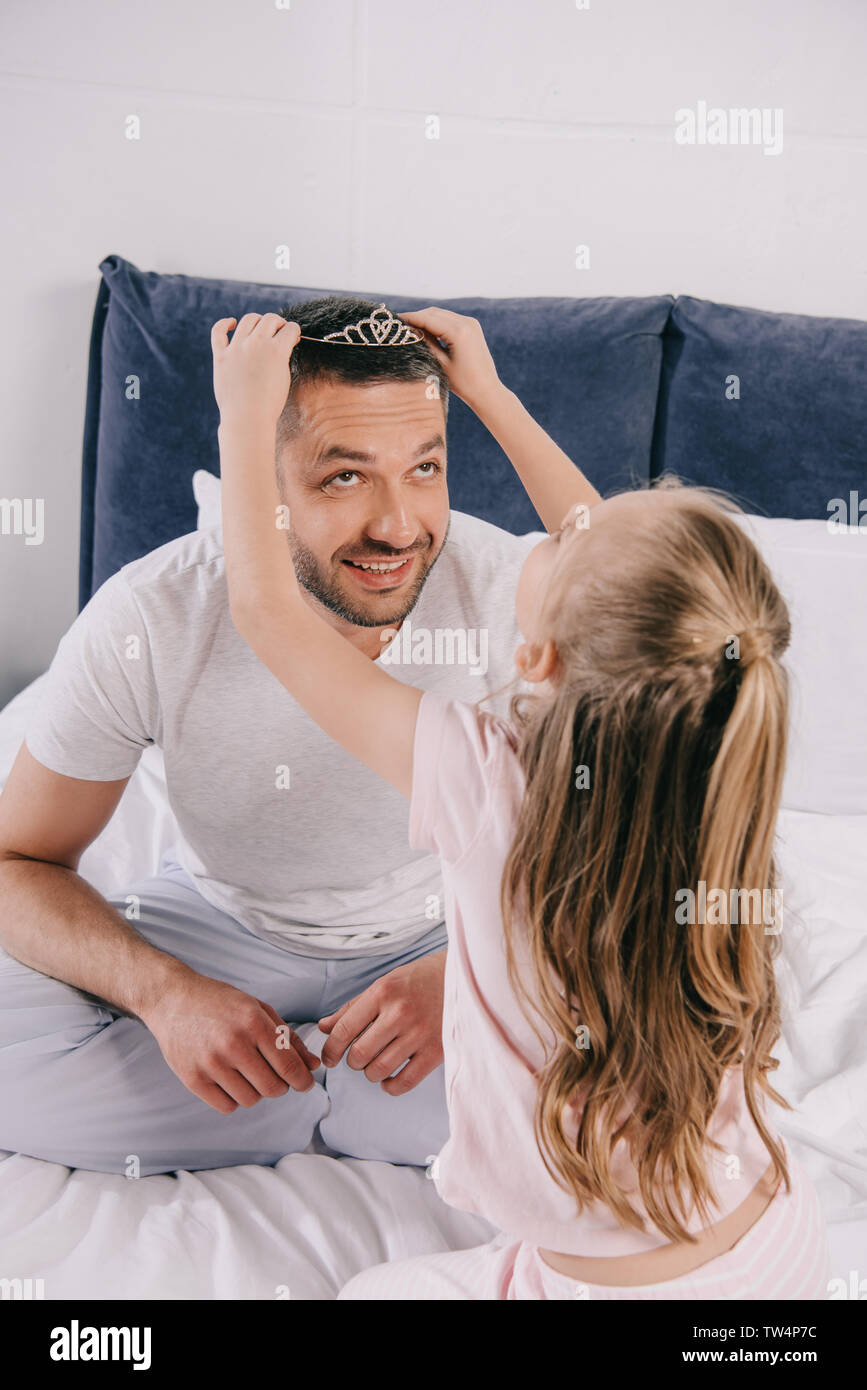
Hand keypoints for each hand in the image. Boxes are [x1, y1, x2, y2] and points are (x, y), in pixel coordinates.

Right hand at [141, 970, 320, 1113]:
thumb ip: (287, 1038)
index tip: (305, 1083)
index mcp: (253, 1023)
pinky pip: (226, 1106)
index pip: (288, 1066)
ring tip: (247, 1073)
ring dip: (255, 1091)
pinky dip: (233, 1099)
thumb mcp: (258, 1009)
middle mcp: (233, 1044)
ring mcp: (210, 1063)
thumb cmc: (221, 1003)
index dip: (302, 1080)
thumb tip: (313, 1066)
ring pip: (250, 1100)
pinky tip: (230, 1080)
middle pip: (272, 1088)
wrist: (173, 1000)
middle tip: (275, 1077)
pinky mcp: (192, 1079)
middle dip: (281, 1086)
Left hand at [210, 312, 300, 429]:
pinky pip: (219, 331)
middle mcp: (256, 344)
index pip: (289, 328)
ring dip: (258, 321)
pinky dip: (225, 323)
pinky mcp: (221, 355)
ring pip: (248, 319)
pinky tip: (232, 323)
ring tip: (260, 328)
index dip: (294, 331)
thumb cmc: (269, 404)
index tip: (293, 336)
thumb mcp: (284, 377)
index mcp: (276, 350)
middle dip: (278, 323)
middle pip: (270, 319)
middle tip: (279, 331)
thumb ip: (283, 356)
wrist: (247, 419)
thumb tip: (282, 343)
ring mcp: (236, 348)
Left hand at [318, 951, 445, 1095]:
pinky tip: (389, 1078)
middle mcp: (400, 1012)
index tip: (329, 1058)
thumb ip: (353, 1008)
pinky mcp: (437, 1051)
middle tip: (358, 1057)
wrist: (464, 977)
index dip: (330, 1049)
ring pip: (379, 1070)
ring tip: (375, 1064)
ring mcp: (420, 1033)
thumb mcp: (384, 984)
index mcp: (383, 992)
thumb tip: (324, 1028)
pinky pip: (404, 1082)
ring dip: (370, 1073)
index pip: (344, 1029)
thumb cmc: (418, 980)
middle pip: (359, 1055)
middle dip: (352, 1061)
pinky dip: (390, 1087)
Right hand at [398, 306, 503, 413]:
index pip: (428, 319)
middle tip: (399, 325)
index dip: (410, 318)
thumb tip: (410, 330)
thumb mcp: (440, 363)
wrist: (487, 390)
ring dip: (426, 319)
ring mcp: (471, 323)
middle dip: (416, 317)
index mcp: (459, 332)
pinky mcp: (473, 327)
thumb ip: (425, 343)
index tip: (394, 319)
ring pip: (441, 314)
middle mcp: (467, 322)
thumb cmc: (463, 383)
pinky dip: (437, 322)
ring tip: (410, 328)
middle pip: (434, 313)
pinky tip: (425, 330)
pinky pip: (450, 319)